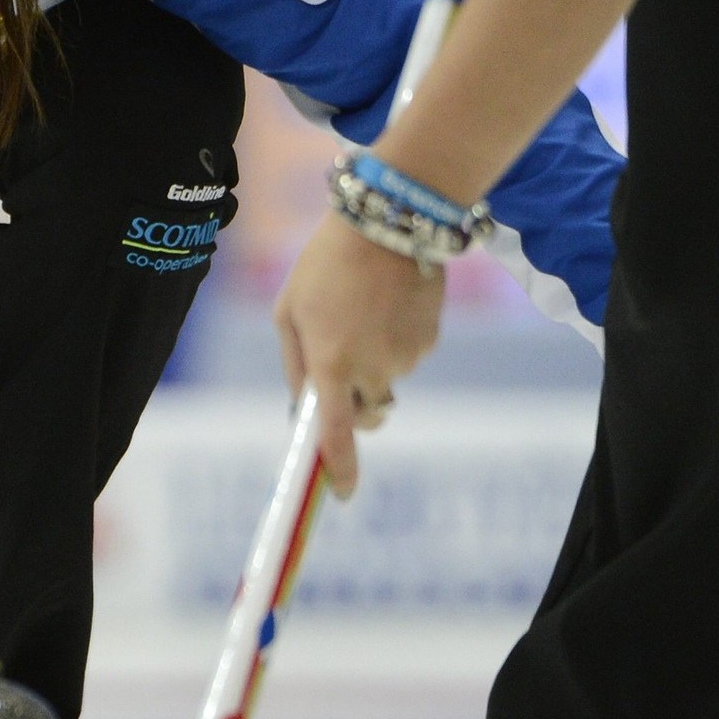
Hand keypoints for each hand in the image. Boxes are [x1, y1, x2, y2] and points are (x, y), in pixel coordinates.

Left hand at [275, 215, 444, 493]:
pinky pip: (407, 358)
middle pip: (368, 415)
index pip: (337, 434)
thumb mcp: (289, 311)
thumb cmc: (324, 266)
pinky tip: (386, 305)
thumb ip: (296, 365)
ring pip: (387, 382)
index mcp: (330, 364)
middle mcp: (372, 369)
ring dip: (374, 364)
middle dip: (356, 406)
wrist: (388, 223)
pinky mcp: (429, 342)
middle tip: (343, 368)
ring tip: (363, 312)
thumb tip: (304, 408)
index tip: (340, 495)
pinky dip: (394, 342)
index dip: (339, 469)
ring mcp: (406, 357)